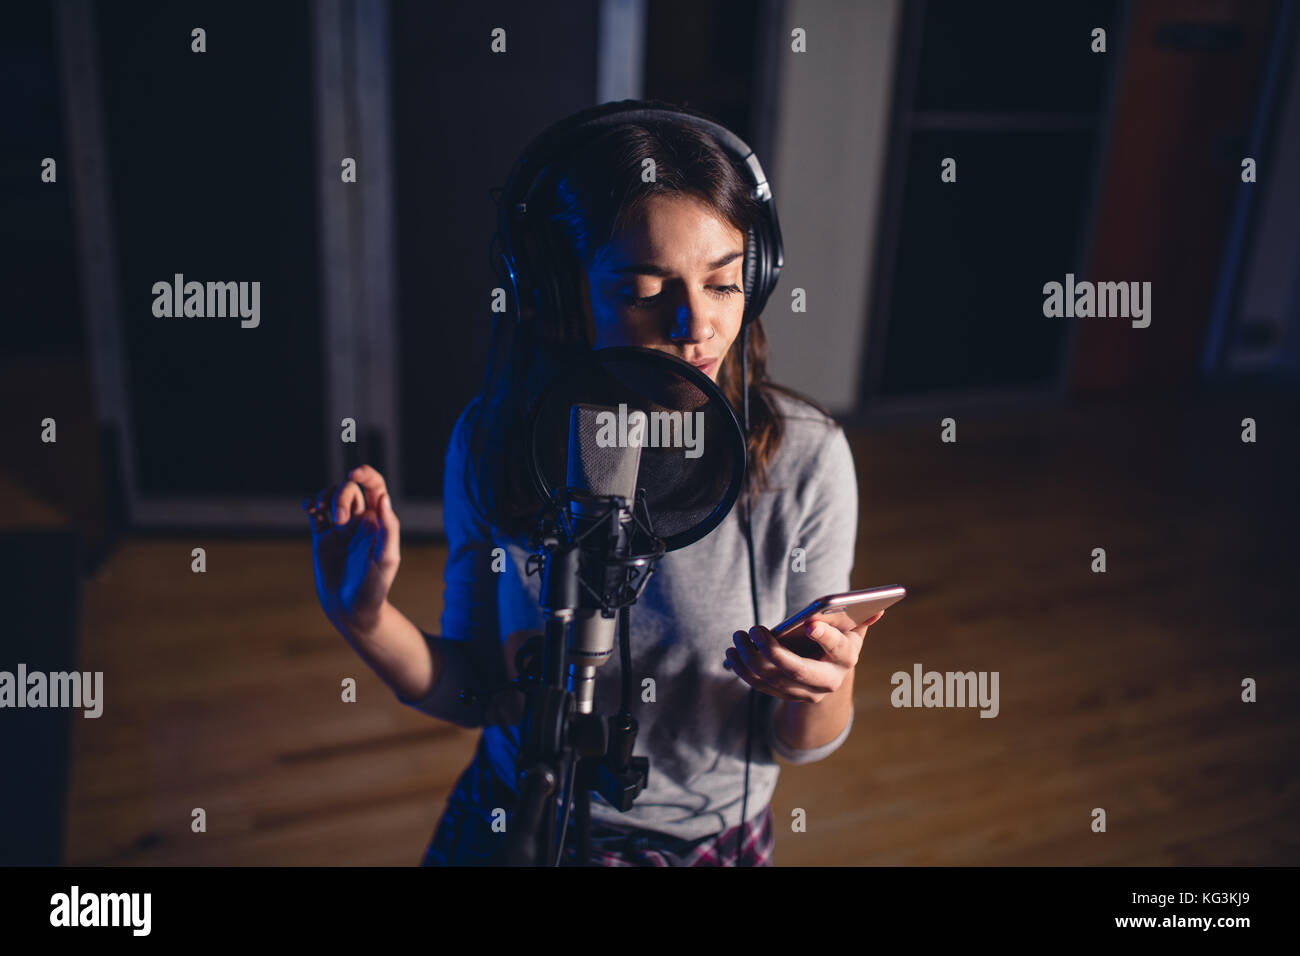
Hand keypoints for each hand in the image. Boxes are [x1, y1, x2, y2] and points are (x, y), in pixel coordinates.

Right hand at [304, 465, 400, 639]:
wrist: (352, 609)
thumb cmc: (375, 586)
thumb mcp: (387, 558)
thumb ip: (388, 528)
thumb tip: (384, 499)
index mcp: (379, 521)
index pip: (375, 487)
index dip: (366, 474)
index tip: (354, 474)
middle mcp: (360, 521)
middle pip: (350, 489)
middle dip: (342, 495)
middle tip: (340, 519)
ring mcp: (340, 528)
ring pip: (331, 496)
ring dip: (325, 496)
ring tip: (321, 512)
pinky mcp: (322, 538)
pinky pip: (316, 513)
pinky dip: (310, 504)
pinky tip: (309, 508)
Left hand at [723, 609, 885, 703]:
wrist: (828, 675)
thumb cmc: (838, 642)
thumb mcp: (851, 630)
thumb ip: (860, 618)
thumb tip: (877, 607)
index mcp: (846, 659)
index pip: (837, 649)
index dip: (825, 637)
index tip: (810, 624)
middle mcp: (826, 681)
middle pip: (797, 671)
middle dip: (772, 651)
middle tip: (753, 630)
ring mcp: (804, 693)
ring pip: (773, 679)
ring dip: (750, 658)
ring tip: (738, 636)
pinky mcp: (784, 696)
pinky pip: (760, 686)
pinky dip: (743, 670)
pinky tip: (731, 653)